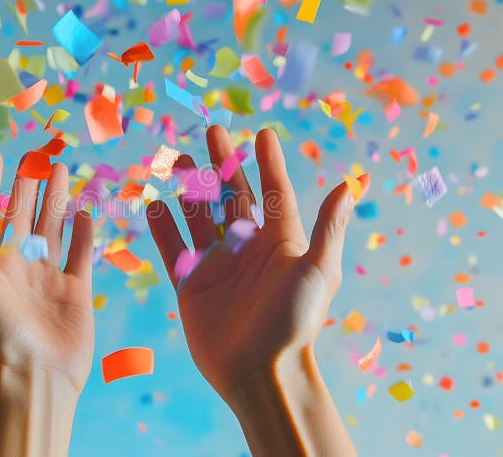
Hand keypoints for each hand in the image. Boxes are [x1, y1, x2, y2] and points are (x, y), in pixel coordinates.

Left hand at [0, 150, 93, 395]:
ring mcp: (47, 276)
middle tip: (36, 156)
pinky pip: (80, 254)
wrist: (36, 372)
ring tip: (61, 170)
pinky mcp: (75, 290)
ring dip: (56, 199)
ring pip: (52, 228)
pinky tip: (85, 210)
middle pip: (21, 216)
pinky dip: (84, 232)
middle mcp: (17, 265)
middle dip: (27, 186)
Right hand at [147, 126, 368, 403]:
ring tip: (180, 160)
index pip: (272, 192)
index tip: (262, 134)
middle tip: (212, 131)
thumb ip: (328, 227)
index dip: (268, 164)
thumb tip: (349, 184)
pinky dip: (162, 227)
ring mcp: (216, 265)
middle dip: (222, 164)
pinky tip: (153, 203)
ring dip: (190, 188)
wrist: (261, 371)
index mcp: (279, 241)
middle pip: (230, 196)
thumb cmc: (294, 321)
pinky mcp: (191, 285)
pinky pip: (173, 249)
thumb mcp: (317, 270)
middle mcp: (246, 247)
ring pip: (199, 216)